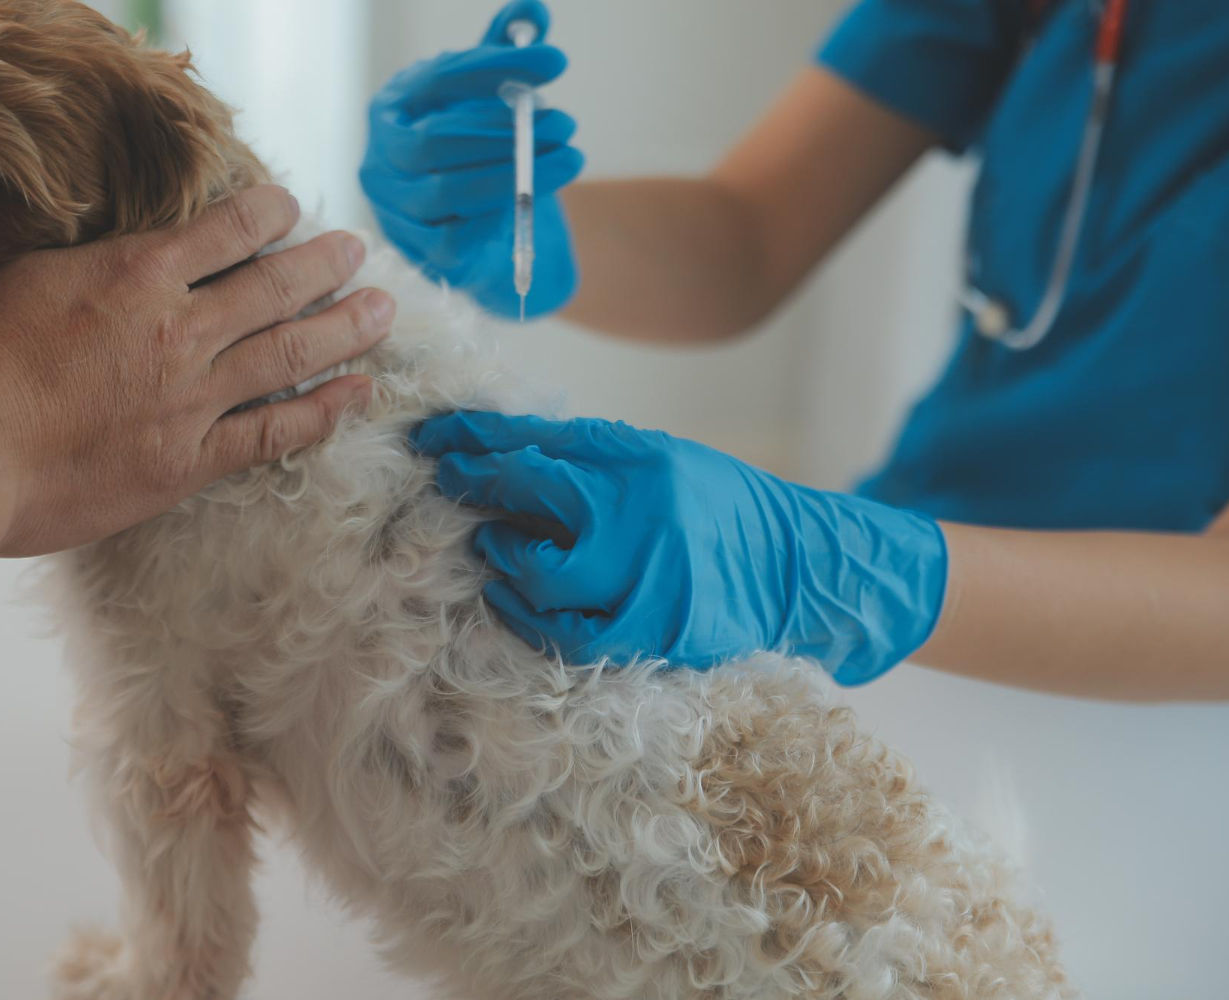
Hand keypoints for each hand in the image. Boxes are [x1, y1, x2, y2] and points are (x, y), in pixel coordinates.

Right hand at [0, 185, 392, 557]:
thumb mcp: (30, 277)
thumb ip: (98, 265)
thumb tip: (141, 255)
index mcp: (136, 273)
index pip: (225, 229)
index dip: (268, 214)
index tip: (291, 207)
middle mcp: (178, 328)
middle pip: (274, 286)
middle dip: (324, 264)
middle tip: (357, 250)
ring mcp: (191, 396)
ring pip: (290, 351)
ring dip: (344, 326)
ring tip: (383, 309)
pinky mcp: (189, 459)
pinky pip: (274, 431)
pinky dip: (324, 409)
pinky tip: (360, 391)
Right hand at [361, 0, 583, 318]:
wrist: (479, 226)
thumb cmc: (478, 149)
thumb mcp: (490, 96)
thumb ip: (505, 52)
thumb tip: (532, 10)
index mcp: (393, 106)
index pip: (441, 80)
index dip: (499, 68)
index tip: (556, 61)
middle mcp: (381, 157)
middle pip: (437, 141)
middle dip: (508, 132)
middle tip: (566, 122)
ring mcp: (395, 209)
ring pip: (451, 191)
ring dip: (517, 174)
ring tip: (570, 156)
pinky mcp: (420, 253)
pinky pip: (459, 236)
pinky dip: (501, 215)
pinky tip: (537, 198)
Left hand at [412, 411, 948, 682]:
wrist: (795, 566)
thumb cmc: (719, 503)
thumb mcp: (658, 456)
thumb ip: (586, 455)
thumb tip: (503, 448)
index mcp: (642, 465)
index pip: (538, 446)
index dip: (475, 441)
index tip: (433, 436)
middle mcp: (641, 520)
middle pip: (532, 499)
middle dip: (479, 488)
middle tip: (450, 483)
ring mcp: (644, 582)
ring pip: (543, 576)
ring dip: (505, 559)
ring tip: (493, 549)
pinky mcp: (649, 634)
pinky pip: (567, 633)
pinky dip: (529, 615)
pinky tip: (512, 597)